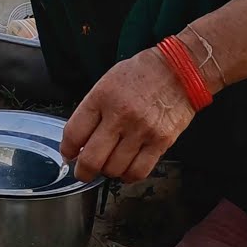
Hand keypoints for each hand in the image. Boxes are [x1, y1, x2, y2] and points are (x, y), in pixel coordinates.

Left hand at [60, 47, 196, 183]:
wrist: (179, 70)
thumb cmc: (142, 74)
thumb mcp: (107, 82)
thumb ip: (93, 110)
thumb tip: (79, 139)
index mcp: (101, 97)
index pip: (74, 133)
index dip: (67, 150)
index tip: (68, 154)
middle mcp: (120, 115)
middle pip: (92, 158)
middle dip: (83, 171)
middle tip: (83, 172)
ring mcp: (141, 130)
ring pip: (114, 169)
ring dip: (107, 172)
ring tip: (108, 166)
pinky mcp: (161, 142)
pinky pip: (139, 171)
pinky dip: (128, 176)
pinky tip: (125, 170)